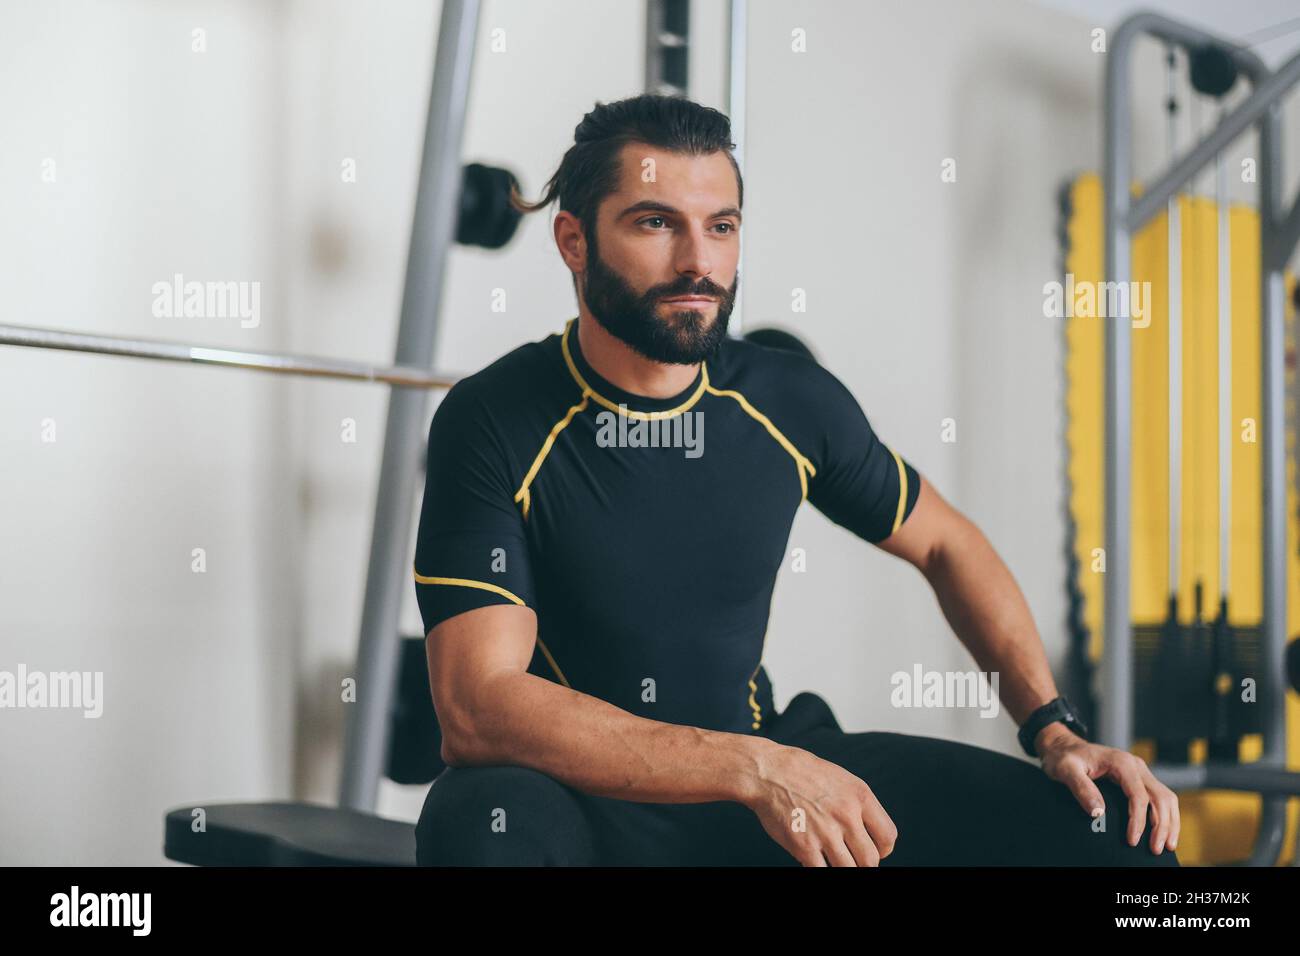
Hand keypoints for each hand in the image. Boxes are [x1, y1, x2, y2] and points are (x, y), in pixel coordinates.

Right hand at [745, 740, 896, 866]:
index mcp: (860, 796)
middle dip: (863, 864)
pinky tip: (815, 860)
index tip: (872, 849)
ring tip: (834, 859)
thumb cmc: (802, 774)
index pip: (888, 836)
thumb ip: (857, 805)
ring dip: (844, 868)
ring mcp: (826, 832)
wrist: (768, 772)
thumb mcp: (841, 779)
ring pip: (849, 870)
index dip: (882, 849)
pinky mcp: (804, 846)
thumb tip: (868, 834)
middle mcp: (846, 815)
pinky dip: (822, 869)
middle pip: (871, 860)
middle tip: (852, 858)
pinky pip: (823, 872)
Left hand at [1035, 726, 1179, 853]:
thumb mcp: (1065, 770)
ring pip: (1166, 797)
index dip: (1138, 820)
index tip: (1132, 840)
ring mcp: (1139, 771)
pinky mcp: (1139, 779)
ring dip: (1170, 822)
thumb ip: (1081, 788)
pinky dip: (1166, 815)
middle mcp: (1136, 765)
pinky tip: (1163, 832)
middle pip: (1160, 797)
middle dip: (1162, 825)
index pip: (1139, 795)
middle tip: (1155, 849)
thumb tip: (1098, 812)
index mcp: (1121, 762)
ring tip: (1167, 845)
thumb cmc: (1063, 757)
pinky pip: (1159, 797)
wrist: (1064, 746)